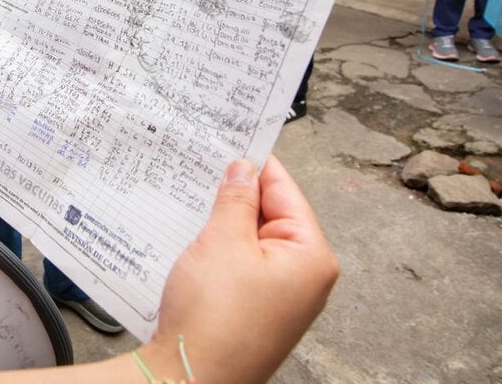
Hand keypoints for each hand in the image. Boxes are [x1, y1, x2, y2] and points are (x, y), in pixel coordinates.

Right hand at [140, 157, 338, 382]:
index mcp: (312, 257)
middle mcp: (305, 279)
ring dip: (225, 223)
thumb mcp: (223, 240)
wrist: (189, 379)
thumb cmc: (215, 319)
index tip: (231, 141)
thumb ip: (237, 198)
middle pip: (271, 215)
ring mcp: (281, 298)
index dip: (255, 164)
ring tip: (193, 202)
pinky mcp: (256, 312)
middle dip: (237, 195)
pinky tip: (194, 239)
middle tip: (203, 167)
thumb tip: (244, 169)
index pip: (285, 191)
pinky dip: (220, 250)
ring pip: (252, 241)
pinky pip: (241, 266)